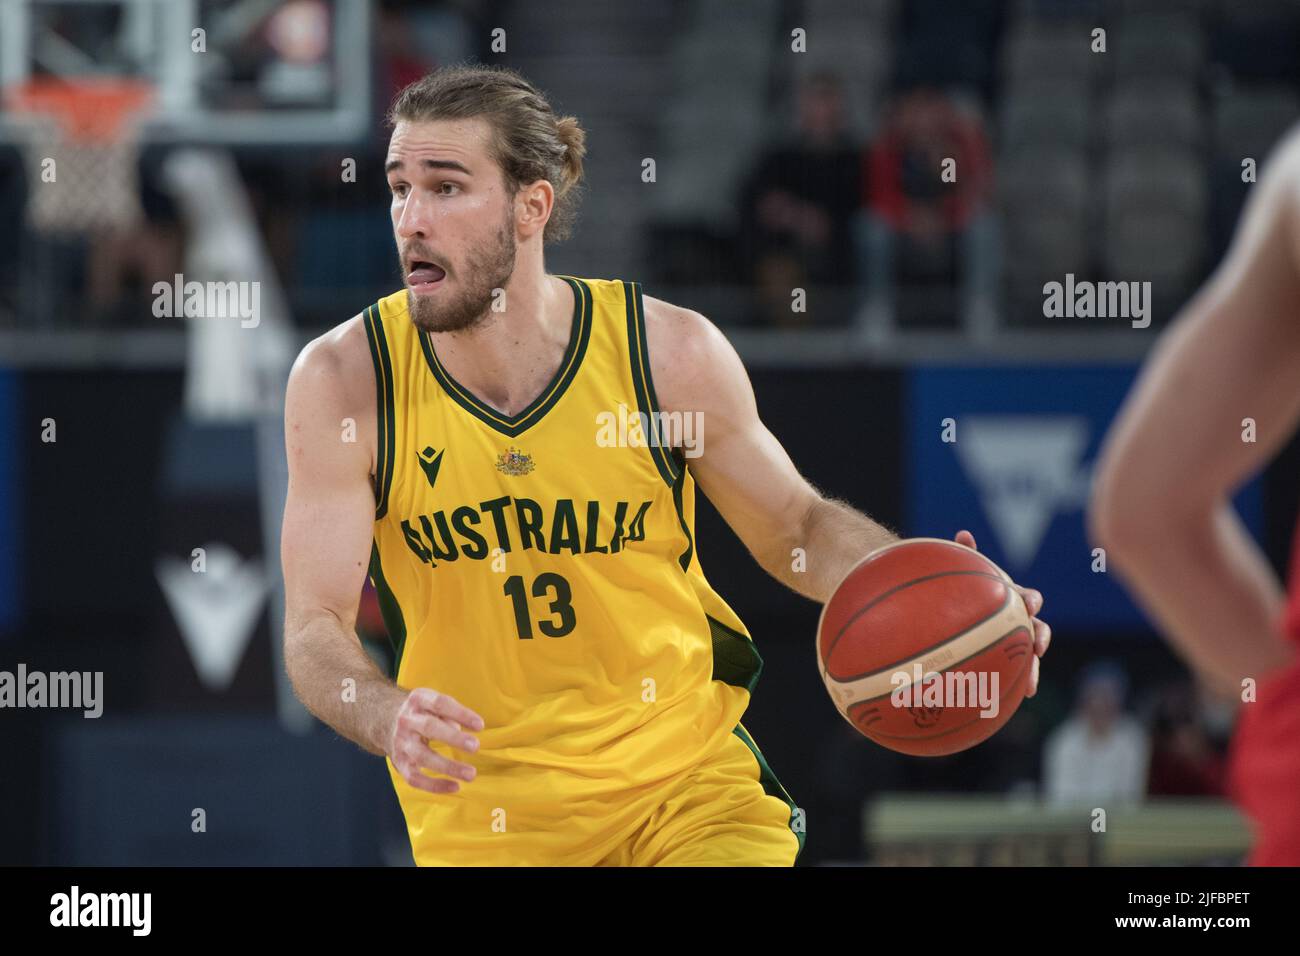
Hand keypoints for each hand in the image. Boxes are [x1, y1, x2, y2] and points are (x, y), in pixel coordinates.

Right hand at [387, 687, 483, 794]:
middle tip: (476, 746)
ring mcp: (401, 743)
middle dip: (453, 738)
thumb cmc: (422, 712)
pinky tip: (455, 786)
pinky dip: (435, 785)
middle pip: (430, 728)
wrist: (385, 720)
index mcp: (418, 700)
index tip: (480, 725)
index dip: (461, 714)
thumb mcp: (432, 704)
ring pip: (423, 756)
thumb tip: (460, 732)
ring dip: (448, 766)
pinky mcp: (399, 763)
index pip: (440, 704)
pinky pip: (415, 778)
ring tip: (471, 774)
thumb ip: (448, 714)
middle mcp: (407, 721)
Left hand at [954, 529, 1049, 696]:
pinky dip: (1013, 685)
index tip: (1030, 606)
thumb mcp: (962, 573)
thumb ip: (964, 554)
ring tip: (1029, 685)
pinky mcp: (1005, 661)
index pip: (1028, 598)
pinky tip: (1008, 702)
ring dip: (1033, 671)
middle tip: (1037, 647)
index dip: (1032, 601)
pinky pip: (1012, 674)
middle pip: (1038, 629)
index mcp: (1011, 599)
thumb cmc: (959, 589)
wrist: (955, 609)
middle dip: (1041, 638)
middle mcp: (1017, 621)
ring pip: (1029, 657)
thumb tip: (964, 534)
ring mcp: (1013, 642)